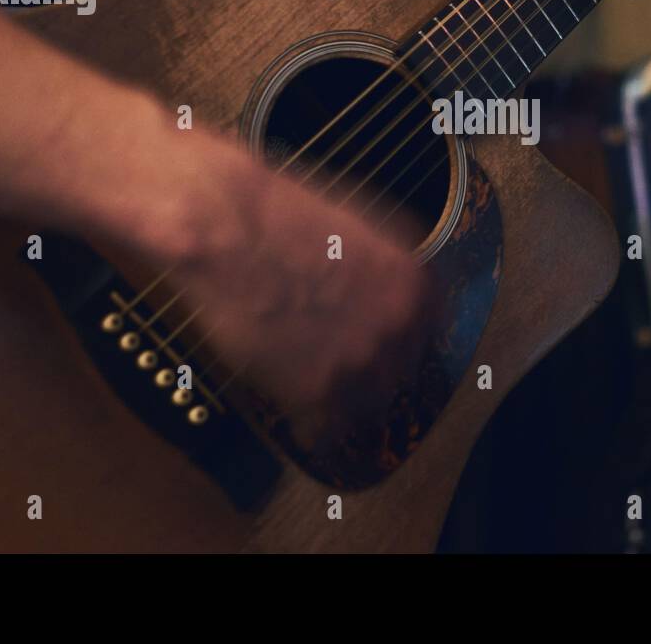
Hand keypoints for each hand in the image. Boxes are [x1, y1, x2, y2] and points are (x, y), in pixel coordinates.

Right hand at [143, 131, 437, 446]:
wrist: (226, 231)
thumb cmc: (281, 216)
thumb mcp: (363, 224)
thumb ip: (391, 268)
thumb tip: (401, 296)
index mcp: (416, 287)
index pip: (424, 336)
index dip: (394, 340)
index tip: (373, 343)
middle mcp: (400, 329)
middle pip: (397, 374)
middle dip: (368, 369)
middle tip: (333, 358)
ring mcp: (361, 365)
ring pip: (366, 407)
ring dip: (342, 400)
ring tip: (310, 378)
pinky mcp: (317, 395)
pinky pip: (325, 433)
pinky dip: (307, 424)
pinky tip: (293, 404)